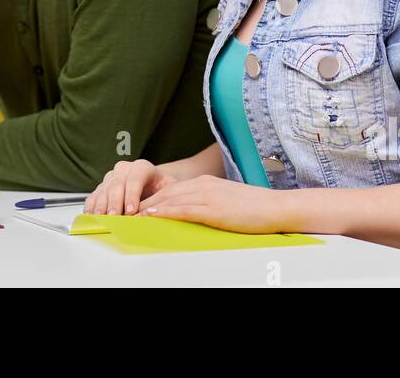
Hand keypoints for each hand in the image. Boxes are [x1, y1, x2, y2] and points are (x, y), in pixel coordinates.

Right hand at [84, 159, 176, 215]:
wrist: (153, 185)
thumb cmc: (162, 189)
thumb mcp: (170, 191)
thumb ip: (165, 199)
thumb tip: (159, 214)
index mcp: (142, 167)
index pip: (135, 178)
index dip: (132, 195)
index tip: (131, 211)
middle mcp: (124, 169)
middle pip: (117, 184)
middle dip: (115, 202)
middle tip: (114, 217)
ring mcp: (111, 178)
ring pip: (104, 190)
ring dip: (101, 206)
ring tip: (101, 218)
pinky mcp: (102, 187)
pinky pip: (94, 196)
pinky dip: (92, 206)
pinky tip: (92, 216)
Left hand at [137, 175, 291, 233]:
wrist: (275, 207)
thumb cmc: (253, 208)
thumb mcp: (224, 201)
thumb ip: (206, 203)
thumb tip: (190, 213)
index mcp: (205, 183)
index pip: (170, 189)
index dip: (150, 198)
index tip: (134, 207)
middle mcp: (203, 185)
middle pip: (165, 192)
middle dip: (143, 202)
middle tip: (124, 212)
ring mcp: (208, 196)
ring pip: (170, 199)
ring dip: (148, 207)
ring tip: (130, 215)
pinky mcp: (214, 209)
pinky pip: (184, 209)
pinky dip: (165, 211)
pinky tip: (153, 215)